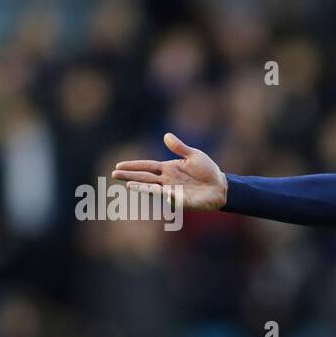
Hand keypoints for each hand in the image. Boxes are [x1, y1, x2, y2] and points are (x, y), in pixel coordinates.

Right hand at [112, 133, 227, 211]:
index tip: (118, 165)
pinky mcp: (183, 201)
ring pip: (154, 189)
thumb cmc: (208, 171)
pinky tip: (157, 191)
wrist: (221, 186)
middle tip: (113, 174)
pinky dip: (165, 195)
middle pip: (145, 177)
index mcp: (168, 169)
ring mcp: (173, 191)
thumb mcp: (194, 155)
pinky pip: (171, 198)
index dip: (133, 166)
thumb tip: (165, 135)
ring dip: (142, 187)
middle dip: (130, 176)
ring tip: (129, 184)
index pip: (147, 166)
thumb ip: (179, 147)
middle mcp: (167, 181)